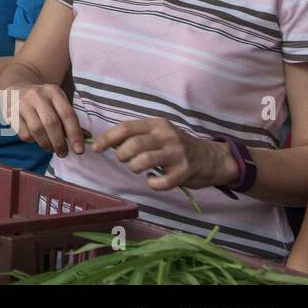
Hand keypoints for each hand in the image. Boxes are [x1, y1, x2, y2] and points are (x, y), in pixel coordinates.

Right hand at [9, 83, 86, 156]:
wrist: (17, 86)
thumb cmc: (43, 100)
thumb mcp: (58, 103)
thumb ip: (70, 120)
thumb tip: (87, 139)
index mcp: (54, 92)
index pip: (67, 115)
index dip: (75, 134)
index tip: (79, 150)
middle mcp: (38, 95)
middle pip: (51, 124)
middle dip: (59, 143)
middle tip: (63, 153)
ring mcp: (22, 103)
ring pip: (37, 130)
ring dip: (46, 144)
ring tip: (51, 149)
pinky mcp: (11, 113)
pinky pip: (24, 134)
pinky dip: (32, 141)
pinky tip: (36, 139)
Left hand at [93, 118, 238, 190]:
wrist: (211, 158)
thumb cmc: (176, 146)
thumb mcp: (159, 133)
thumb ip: (136, 135)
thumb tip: (107, 142)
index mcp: (157, 124)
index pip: (126, 128)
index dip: (107, 138)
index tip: (96, 148)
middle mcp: (167, 136)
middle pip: (133, 145)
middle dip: (122, 156)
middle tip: (126, 160)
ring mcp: (177, 154)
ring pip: (143, 162)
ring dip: (135, 168)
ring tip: (139, 168)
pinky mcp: (185, 172)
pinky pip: (160, 182)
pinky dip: (152, 183)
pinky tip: (153, 179)